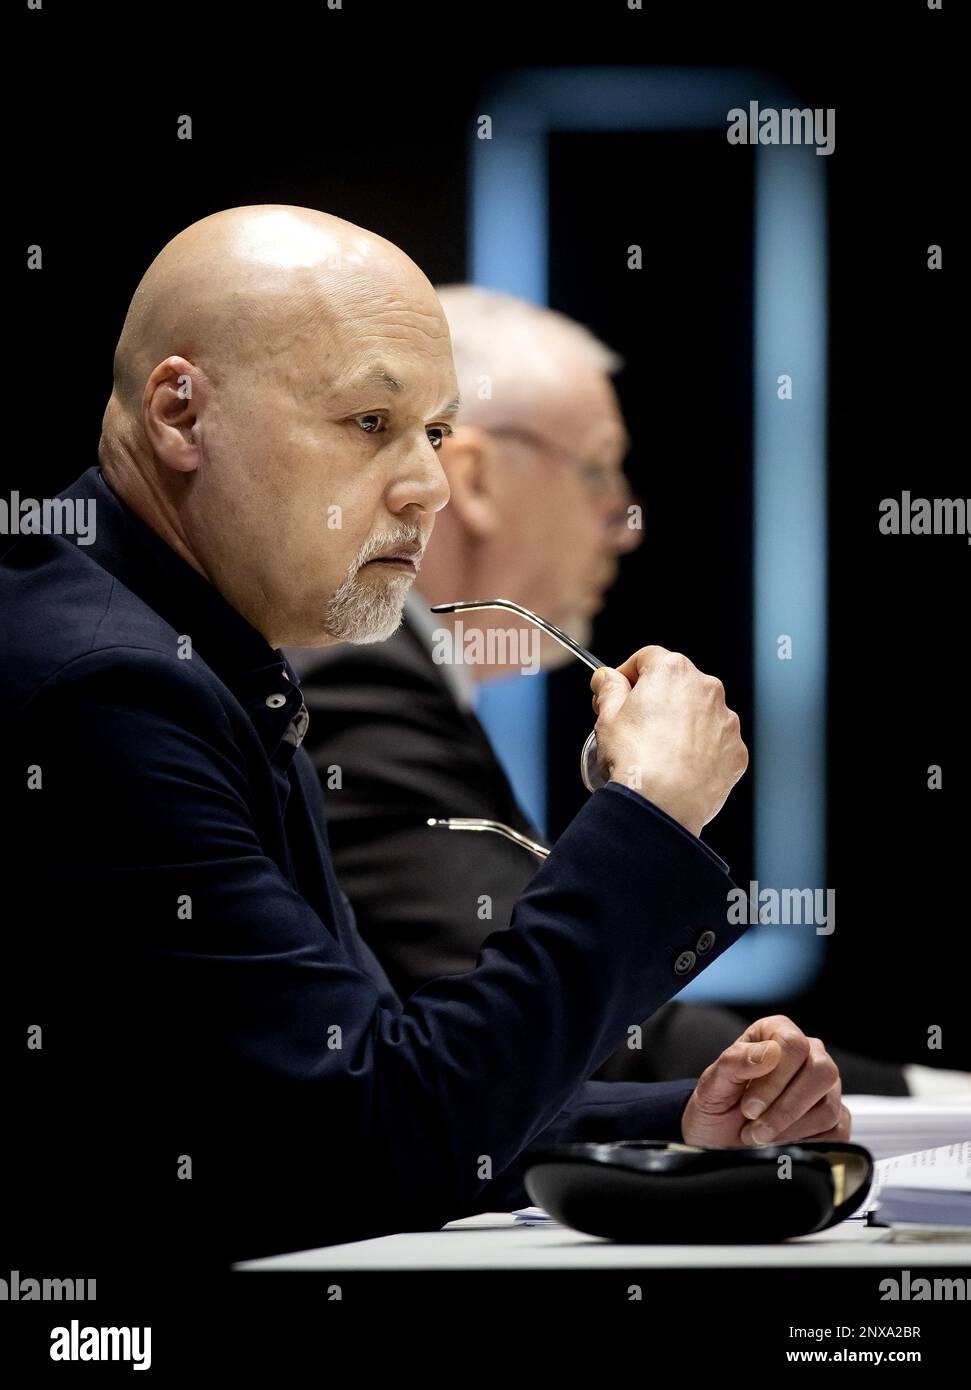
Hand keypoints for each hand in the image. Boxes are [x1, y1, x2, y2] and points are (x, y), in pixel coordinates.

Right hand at [590, 646, 747, 835]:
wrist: (662, 805)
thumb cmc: (635, 758)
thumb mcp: (607, 716)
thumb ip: (608, 688)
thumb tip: (607, 679)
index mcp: (673, 671)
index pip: (648, 658)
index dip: (628, 673)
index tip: (618, 691)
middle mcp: (707, 689)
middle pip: (677, 684)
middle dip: (657, 698)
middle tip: (635, 723)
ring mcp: (726, 721)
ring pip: (699, 713)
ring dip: (681, 723)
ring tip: (658, 751)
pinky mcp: (736, 751)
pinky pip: (715, 743)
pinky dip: (700, 750)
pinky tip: (679, 767)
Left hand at [680, 1015, 851, 1147]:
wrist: (720, 1141)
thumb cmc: (717, 1107)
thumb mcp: (712, 1085)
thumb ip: (735, 1063)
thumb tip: (770, 1053)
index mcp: (777, 1033)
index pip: (793, 1045)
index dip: (773, 1080)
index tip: (749, 1107)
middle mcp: (809, 1054)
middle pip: (821, 1072)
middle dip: (785, 1108)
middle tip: (755, 1129)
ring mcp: (826, 1088)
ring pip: (828, 1108)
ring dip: (789, 1131)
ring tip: (759, 1137)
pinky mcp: (836, 1119)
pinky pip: (836, 1133)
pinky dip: (805, 1145)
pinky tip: (781, 1145)